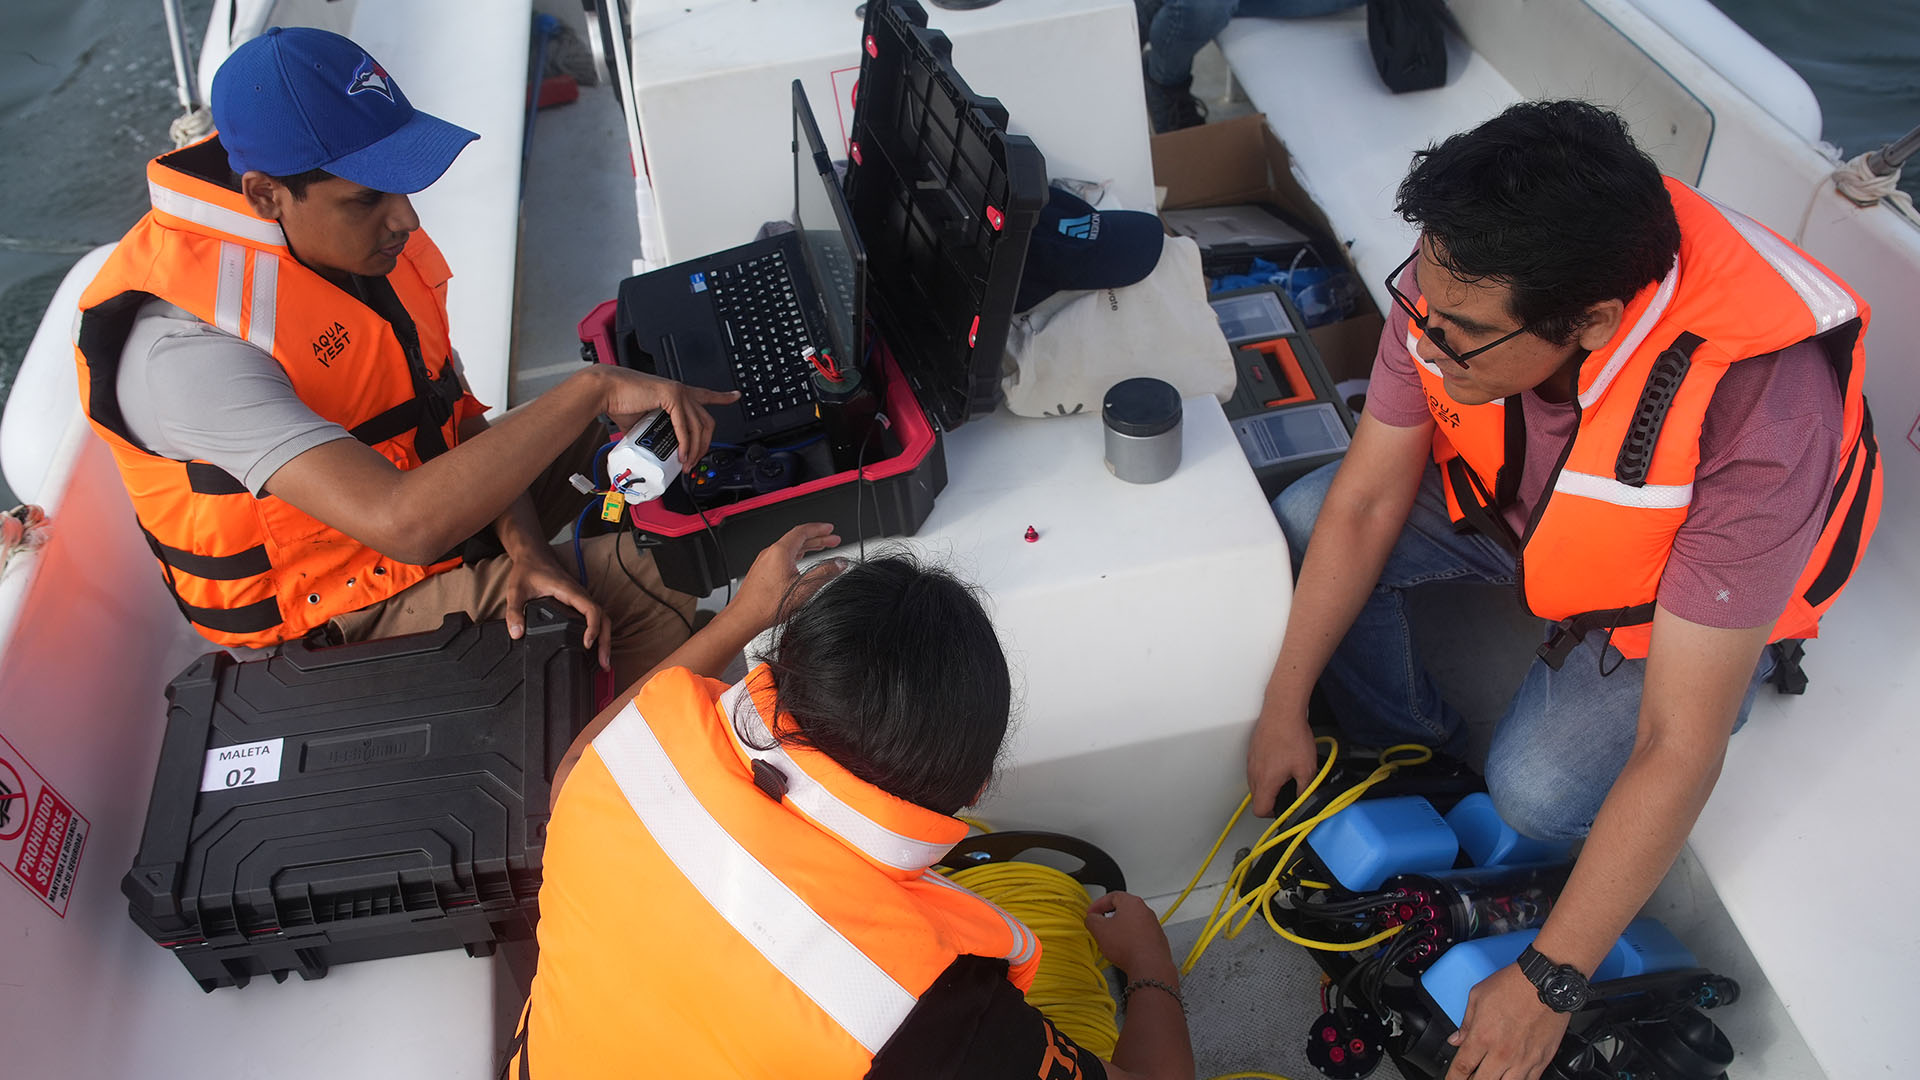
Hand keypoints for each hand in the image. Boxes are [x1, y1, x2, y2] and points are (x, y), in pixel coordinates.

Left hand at [503, 546, 611, 671]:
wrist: (533, 556)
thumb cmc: (528, 570)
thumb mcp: (516, 590)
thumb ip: (514, 612)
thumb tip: (517, 633)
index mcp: (569, 591)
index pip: (591, 610)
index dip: (592, 628)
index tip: (587, 644)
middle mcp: (579, 596)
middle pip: (603, 618)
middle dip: (605, 641)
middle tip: (603, 663)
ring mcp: (580, 599)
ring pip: (602, 619)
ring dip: (604, 639)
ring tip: (603, 662)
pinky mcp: (578, 603)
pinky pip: (594, 618)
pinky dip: (599, 633)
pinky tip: (595, 647)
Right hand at [598, 367, 738, 469]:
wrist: (605, 391)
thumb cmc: (619, 402)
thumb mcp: (642, 421)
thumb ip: (652, 431)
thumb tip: (651, 449)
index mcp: (676, 392)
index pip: (706, 395)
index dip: (722, 397)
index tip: (735, 396)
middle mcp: (681, 390)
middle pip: (706, 421)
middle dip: (704, 445)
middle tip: (695, 461)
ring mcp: (678, 392)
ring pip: (699, 427)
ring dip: (695, 450)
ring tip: (686, 465)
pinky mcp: (671, 396)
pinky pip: (684, 426)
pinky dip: (685, 444)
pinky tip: (682, 455)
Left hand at [725, 523, 844, 634]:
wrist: (744, 617)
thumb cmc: (767, 605)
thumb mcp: (804, 589)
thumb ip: (824, 573)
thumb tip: (839, 564)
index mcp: (780, 551)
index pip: (803, 531)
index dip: (819, 529)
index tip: (830, 529)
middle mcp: (770, 553)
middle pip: (796, 538)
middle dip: (817, 538)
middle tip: (832, 539)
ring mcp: (763, 562)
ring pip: (789, 547)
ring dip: (806, 546)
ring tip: (821, 548)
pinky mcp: (761, 571)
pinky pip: (781, 556)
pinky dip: (796, 555)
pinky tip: (800, 562)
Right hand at [1084, 892, 1177, 981]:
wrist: (1149, 966)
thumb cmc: (1128, 946)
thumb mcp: (1099, 930)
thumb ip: (1091, 920)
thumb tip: (1091, 919)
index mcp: (1132, 903)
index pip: (1112, 896)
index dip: (1098, 905)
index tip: (1092, 913)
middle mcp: (1145, 911)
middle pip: (1123, 909)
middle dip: (1109, 917)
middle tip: (1100, 926)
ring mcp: (1153, 925)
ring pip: (1132, 923)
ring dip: (1120, 930)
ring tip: (1112, 941)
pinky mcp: (1157, 939)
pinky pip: (1140, 935)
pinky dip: (1131, 940)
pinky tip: (1124, 950)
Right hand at [1246, 703, 1320, 816]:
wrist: (1282, 711)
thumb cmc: (1292, 736)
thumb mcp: (1307, 768)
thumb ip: (1305, 790)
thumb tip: (1304, 801)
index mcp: (1266, 781)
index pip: (1260, 810)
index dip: (1272, 815)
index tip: (1283, 809)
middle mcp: (1254, 773)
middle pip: (1257, 798)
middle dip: (1271, 800)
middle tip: (1287, 794)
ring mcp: (1251, 761)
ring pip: (1255, 784)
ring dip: (1268, 786)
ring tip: (1285, 776)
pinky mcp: (1252, 751)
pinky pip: (1255, 769)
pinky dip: (1265, 772)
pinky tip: (1280, 762)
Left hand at [1444, 964, 1571, 1079]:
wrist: (1546, 982)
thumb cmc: (1514, 984)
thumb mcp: (1478, 996)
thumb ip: (1466, 1022)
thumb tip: (1456, 1039)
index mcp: (1482, 1037)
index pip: (1461, 1068)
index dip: (1453, 1077)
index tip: (1451, 1079)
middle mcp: (1502, 1053)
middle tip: (1469, 1078)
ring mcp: (1523, 1060)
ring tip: (1489, 1077)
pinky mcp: (1541, 1060)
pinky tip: (1511, 1078)